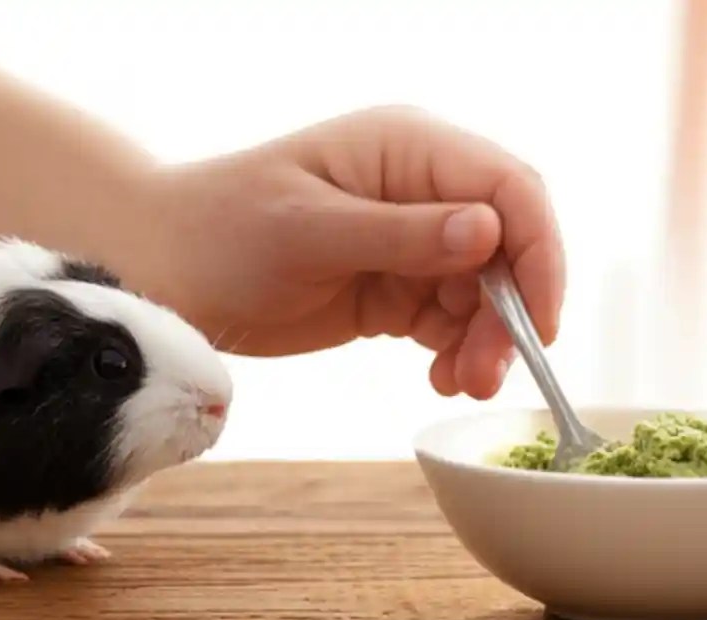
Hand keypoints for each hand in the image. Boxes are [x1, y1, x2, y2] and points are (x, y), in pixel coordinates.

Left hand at [138, 106, 565, 399]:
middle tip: (487, 373)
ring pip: (485, 292)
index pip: (507, 188)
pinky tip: (442, 379)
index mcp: (408, 148)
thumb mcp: (308, 232)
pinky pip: (452, 320)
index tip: (539, 322)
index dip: (538, 253)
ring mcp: (411, 239)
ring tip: (460, 384)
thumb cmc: (221, 232)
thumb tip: (489, 232)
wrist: (168, 272)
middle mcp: (421, 189)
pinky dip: (458, 352)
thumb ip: (399, 233)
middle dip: (508, 312)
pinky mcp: (396, 287)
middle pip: (506, 248)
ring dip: (486, 341)